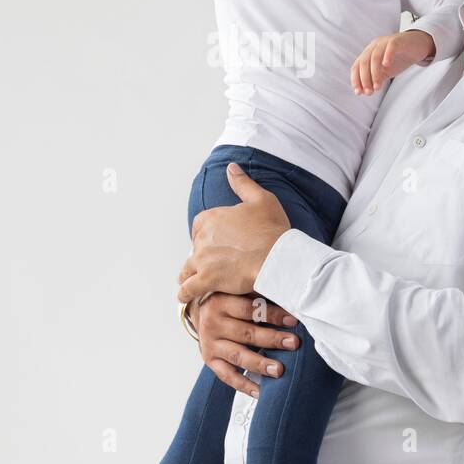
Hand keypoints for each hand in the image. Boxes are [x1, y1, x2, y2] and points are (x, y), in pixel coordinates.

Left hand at [176, 163, 290, 303]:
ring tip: (191, 282)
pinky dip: (185, 293)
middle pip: (194, 248)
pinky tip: (186, 297)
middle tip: (211, 264)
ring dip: (188, 275)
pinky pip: (188, 289)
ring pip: (187, 269)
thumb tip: (231, 167)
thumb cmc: (273, 229)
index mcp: (212, 217)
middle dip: (200, 256)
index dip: (206, 234)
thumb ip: (243, 183)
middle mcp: (203, 237)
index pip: (199, 225)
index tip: (214, 243)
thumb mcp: (261, 198)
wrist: (278, 257)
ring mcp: (203, 259)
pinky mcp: (207, 279)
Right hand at [188, 292, 301, 396]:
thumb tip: (289, 297)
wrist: (199, 310)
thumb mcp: (236, 291)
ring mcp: (210, 344)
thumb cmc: (228, 299)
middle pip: (246, 333)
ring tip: (279, 370)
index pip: (250, 309)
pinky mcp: (209, 360)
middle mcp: (212, 323)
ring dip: (260, 364)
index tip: (293, 320)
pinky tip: (260, 391)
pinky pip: (227, 376)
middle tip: (293, 343)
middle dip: (272, 339)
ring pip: (238, 355)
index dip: (272, 314)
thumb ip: (257, 293)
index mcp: (220, 301)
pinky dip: (244, 385)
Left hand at [350, 29, 435, 94]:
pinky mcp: (397, 41)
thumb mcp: (385, 71)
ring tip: (378, 86)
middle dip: (364, 79)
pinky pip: (390, 47)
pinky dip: (387, 56)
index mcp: (368, 53)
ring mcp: (385, 42)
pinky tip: (386, 65)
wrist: (417, 46)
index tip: (359, 92)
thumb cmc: (399, 58)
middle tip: (370, 92)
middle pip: (364, 62)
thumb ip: (376, 79)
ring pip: (375, 57)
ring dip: (374, 73)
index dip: (355, 79)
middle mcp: (374, 46)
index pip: (356, 66)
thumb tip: (366, 92)